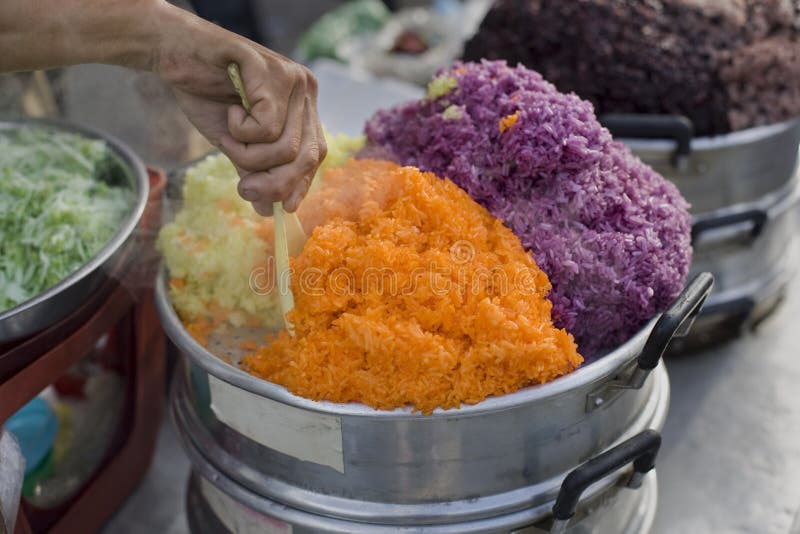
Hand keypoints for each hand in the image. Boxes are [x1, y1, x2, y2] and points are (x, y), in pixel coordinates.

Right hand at [152, 2, 325, 214]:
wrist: (176, 55)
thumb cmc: (207, 95)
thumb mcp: (236, 143)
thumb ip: (256, 171)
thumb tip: (268, 211)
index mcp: (303, 105)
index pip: (316, 153)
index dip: (300, 183)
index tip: (282, 207)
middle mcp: (305, 89)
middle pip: (305, 156)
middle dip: (274, 181)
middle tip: (244, 188)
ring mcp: (291, 78)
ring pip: (285, 147)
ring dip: (249, 154)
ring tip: (229, 135)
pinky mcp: (272, 70)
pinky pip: (266, 126)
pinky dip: (241, 131)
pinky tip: (229, 111)